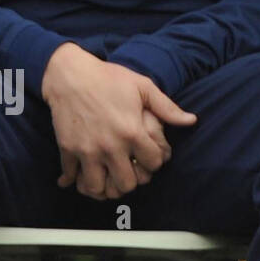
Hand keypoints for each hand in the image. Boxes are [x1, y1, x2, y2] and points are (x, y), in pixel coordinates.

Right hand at [42, 43, 195, 199]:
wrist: (68, 73)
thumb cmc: (107, 77)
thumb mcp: (141, 86)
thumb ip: (167, 107)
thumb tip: (192, 120)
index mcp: (132, 132)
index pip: (153, 165)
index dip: (154, 162)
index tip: (147, 156)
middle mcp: (110, 146)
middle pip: (126, 184)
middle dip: (131, 180)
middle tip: (128, 170)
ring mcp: (87, 149)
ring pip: (98, 187)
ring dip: (103, 186)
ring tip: (106, 178)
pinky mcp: (67, 148)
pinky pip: (71, 175)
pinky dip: (74, 180)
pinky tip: (77, 177)